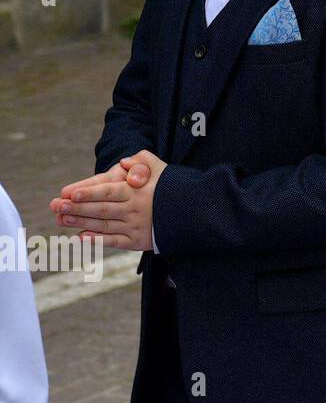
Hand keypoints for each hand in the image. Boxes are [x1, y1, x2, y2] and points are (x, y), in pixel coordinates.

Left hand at [48, 150, 165, 251]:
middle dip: (76, 208)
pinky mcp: (137, 242)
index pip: (108, 191)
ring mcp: (135, 227)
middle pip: (100, 209)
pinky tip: (80, 237)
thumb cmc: (171, 186)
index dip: (89, 192)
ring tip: (61, 219)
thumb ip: (142, 161)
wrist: (192, 212)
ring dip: (80, 223)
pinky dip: (95, 240)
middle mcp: (135, 210)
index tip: (69, 194)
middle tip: (55, 206)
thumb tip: (125, 162)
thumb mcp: (160, 167)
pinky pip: (113, 242)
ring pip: (103, 225)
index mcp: (138, 192)